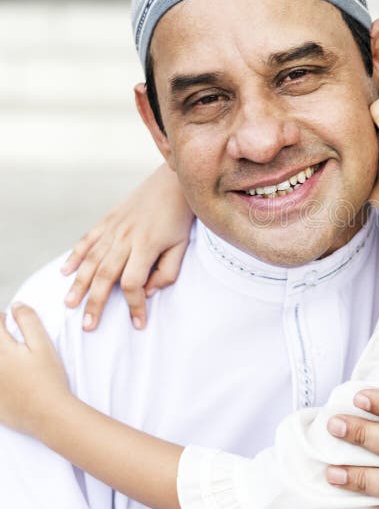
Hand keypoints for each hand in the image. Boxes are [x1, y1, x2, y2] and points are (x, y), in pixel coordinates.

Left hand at [0, 304, 71, 436]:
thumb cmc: (48, 379)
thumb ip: (29, 322)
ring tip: (9, 357)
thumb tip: (17, 306)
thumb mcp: (43, 346)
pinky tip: (8, 376)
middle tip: (8, 339)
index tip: (9, 320)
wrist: (47, 414)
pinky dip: (0, 375)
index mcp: (1, 349)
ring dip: (0, 354)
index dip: (2, 319)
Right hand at [61, 155, 193, 330]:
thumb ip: (167, 272)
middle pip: (105, 276)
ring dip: (79, 284)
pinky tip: (66, 271)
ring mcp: (113, 228)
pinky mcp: (108, 219)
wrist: (173, 182)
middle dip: (95, 303)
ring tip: (70, 303)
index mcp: (146, 246)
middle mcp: (125, 238)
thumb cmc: (180, 218)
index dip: (134, 306)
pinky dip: (75, 256)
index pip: (133, 283)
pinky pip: (87, 239)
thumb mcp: (182, 247)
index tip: (138, 324)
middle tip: (88, 326)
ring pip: (91, 260)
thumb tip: (146, 293)